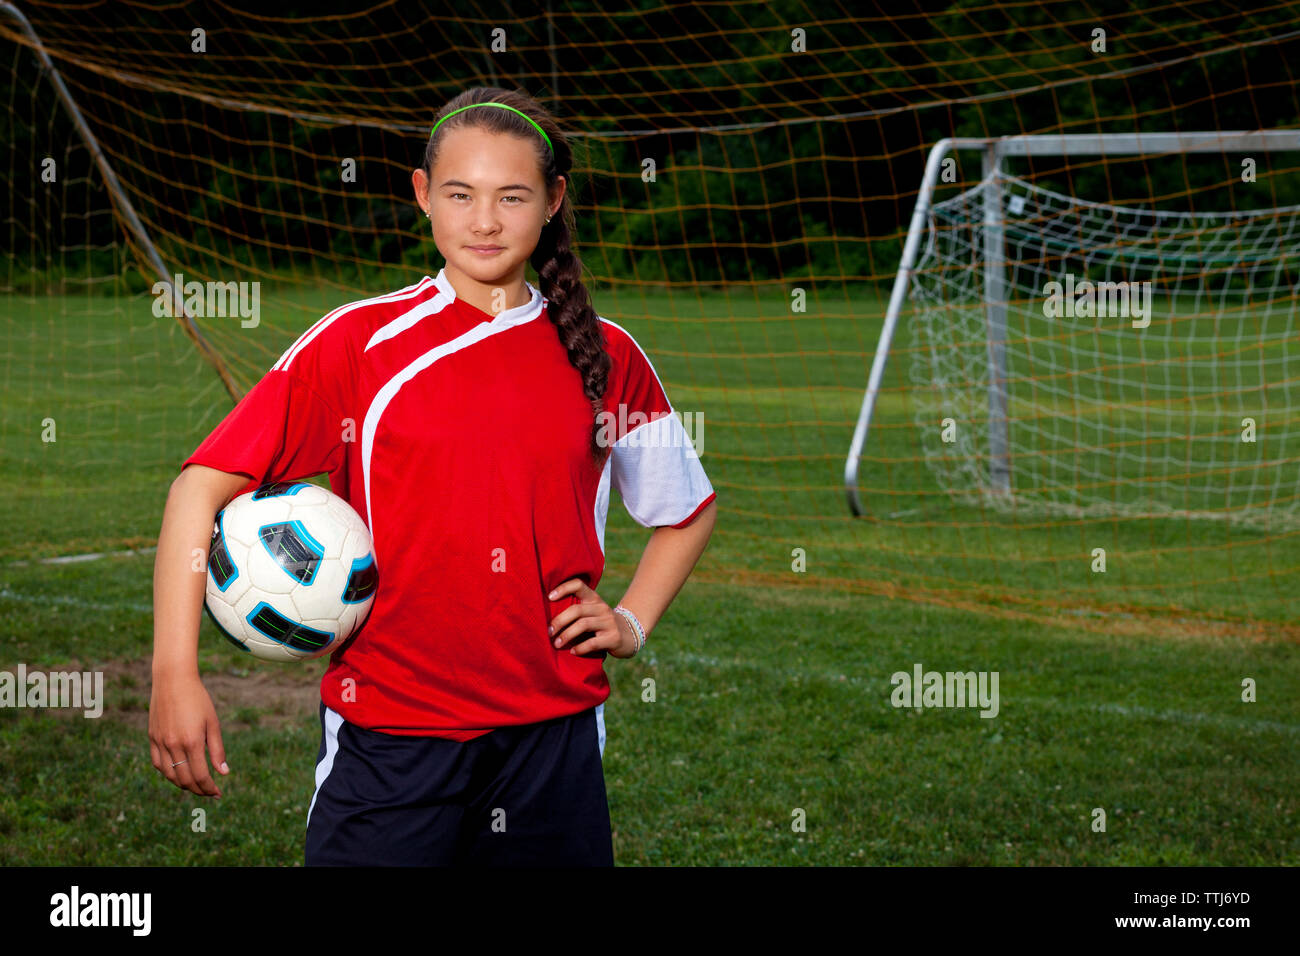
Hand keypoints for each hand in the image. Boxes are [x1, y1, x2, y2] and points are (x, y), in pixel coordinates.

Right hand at [148, 671, 228, 797]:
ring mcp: (160, 742)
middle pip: (185, 779)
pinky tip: (178, 774)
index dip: (209, 788)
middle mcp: (173, 745)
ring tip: (195, 786)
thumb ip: (217, 749)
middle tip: (209, 792)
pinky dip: (168, 773)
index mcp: (192, 742)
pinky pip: (158, 764)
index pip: (200, 776)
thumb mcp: (213, 723)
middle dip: (198, 790)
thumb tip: (224, 773)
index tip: (217, 793)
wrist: (173, 680)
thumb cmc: (198, 699)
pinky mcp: (152, 738)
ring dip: (183, 785)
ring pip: (170, 775)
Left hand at [548, 579, 637, 658]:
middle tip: (548, 632)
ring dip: (567, 635)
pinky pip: (593, 642)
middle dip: (559, 621)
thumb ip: (576, 612)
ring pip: (583, 625)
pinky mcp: (614, 638)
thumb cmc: (601, 625)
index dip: (563, 588)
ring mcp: (609, 622)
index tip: (549, 597)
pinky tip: (573, 652)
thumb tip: (547, 619)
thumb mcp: (592, 613)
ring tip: (556, 644)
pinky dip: (580, 648)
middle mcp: (601, 608)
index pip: (579, 585)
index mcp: (594, 599)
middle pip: (577, 609)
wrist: (630, 635)